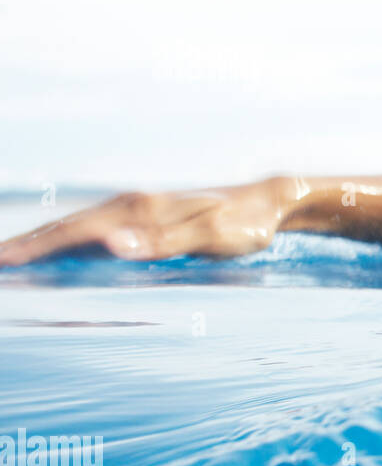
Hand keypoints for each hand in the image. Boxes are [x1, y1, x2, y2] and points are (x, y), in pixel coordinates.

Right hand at [0, 176, 293, 265]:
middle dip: (28, 243)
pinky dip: (73, 237)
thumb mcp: (210, 238)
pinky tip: (67, 248)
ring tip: (16, 254)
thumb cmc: (244, 225)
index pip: (75, 232)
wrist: (270, 202)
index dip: (37, 248)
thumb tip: (112, 247)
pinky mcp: (150, 213)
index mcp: (141, 210)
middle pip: (69, 225)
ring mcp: (141, 206)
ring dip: (46, 239)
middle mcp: (133, 203)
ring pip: (81, 223)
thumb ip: (163, 243)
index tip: (5, 262)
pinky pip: (100, 226)